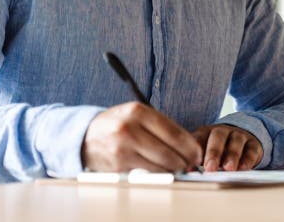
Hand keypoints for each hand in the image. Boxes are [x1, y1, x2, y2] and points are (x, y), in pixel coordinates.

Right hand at [81, 102, 202, 172]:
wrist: (85, 136)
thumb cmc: (117, 124)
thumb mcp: (136, 114)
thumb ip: (160, 126)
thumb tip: (189, 145)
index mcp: (138, 110)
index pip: (174, 131)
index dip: (190, 146)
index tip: (198, 152)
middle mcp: (130, 127)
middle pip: (169, 151)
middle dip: (184, 161)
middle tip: (191, 163)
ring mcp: (123, 147)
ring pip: (160, 165)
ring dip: (173, 169)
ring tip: (178, 167)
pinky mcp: (119, 164)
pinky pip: (147, 173)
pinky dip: (158, 173)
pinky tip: (161, 170)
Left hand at [192, 124, 262, 171]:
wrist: (242, 138)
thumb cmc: (218, 148)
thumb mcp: (205, 149)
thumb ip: (197, 159)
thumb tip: (188, 170)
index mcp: (206, 132)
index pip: (200, 138)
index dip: (195, 151)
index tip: (191, 165)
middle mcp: (223, 131)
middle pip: (218, 137)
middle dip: (214, 152)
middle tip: (210, 167)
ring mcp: (239, 135)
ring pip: (236, 141)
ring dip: (232, 155)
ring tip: (229, 168)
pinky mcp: (253, 143)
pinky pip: (251, 149)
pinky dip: (248, 159)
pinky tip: (243, 168)